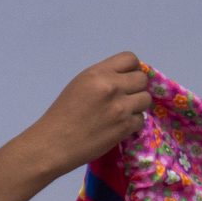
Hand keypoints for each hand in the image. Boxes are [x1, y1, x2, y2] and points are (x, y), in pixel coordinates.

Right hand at [26, 53, 152, 175]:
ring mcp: (121, 107)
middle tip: (124, 98)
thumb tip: (128, 78)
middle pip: (142, 79)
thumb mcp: (81, 84)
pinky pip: (141, 119)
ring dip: (137, 106)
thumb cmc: (64, 113)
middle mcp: (111, 87)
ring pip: (146, 99)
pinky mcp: (126, 126)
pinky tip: (118, 126)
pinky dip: (133, 123)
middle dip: (136, 88)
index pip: (130, 59)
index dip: (132, 69)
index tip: (126, 79)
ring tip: (121, 112)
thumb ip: (104, 77)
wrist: (55, 141)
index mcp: (97, 73)